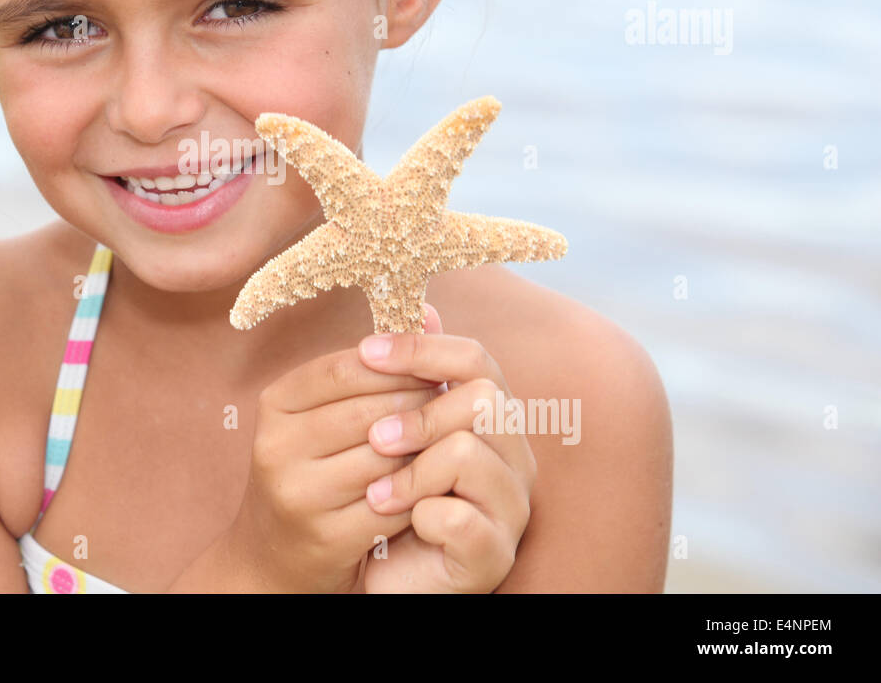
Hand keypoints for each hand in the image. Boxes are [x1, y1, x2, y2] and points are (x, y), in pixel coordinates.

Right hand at [227, 341, 441, 592]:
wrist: (276, 550)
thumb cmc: (314, 465)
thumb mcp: (324, 412)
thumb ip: (373, 367)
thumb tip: (430, 312)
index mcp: (276, 404)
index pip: (345, 368)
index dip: (398, 364)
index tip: (435, 366)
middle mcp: (277, 445)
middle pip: (369, 412)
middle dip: (420, 405)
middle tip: (456, 402)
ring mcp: (298, 493)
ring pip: (385, 458)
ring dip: (427, 448)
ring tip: (453, 437)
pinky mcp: (324, 535)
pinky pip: (392, 503)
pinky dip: (421, 490)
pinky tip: (439, 481)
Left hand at [360, 303, 536, 592]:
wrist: (376, 572)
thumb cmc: (388, 497)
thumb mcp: (392, 430)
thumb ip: (409, 375)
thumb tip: (423, 306)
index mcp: (491, 419)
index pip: (477, 359)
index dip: (422, 350)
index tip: (366, 351)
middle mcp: (514, 458)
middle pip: (481, 400)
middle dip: (417, 416)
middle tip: (374, 439)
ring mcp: (510, 508)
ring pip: (467, 453)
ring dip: (409, 473)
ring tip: (374, 494)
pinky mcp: (493, 555)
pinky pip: (460, 519)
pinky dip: (421, 517)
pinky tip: (401, 523)